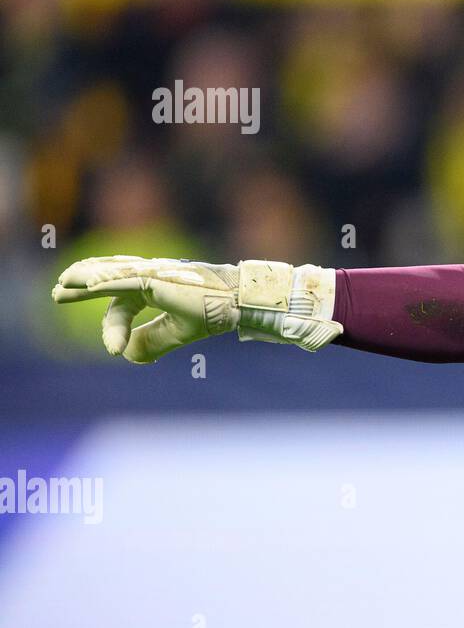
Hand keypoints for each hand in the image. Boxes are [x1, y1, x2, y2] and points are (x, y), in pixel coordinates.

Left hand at [52, 255, 341, 362]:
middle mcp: (152, 275)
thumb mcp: (177, 332)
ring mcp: (154, 274)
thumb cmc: (215, 313)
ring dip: (84, 279)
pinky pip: (122, 280)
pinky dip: (101, 282)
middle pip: (109, 276)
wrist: (239, 302)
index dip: (115, 328)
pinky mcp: (156, 279)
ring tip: (61, 285)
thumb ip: (151, 341)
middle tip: (59, 290)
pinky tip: (81, 284)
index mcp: (156, 287)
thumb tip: (126, 354)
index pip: (123, 303)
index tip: (114, 352)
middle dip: (83, 283)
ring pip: (110, 273)